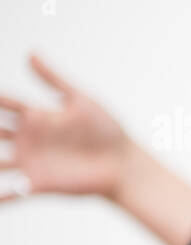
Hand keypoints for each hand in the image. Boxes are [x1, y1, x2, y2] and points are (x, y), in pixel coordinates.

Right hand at [0, 54, 134, 202]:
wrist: (124, 164)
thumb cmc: (107, 130)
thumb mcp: (81, 101)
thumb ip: (54, 80)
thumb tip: (29, 52)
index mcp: (35, 116)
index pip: (3, 104)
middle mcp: (27, 138)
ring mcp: (30, 161)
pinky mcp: (37, 183)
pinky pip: (9, 192)